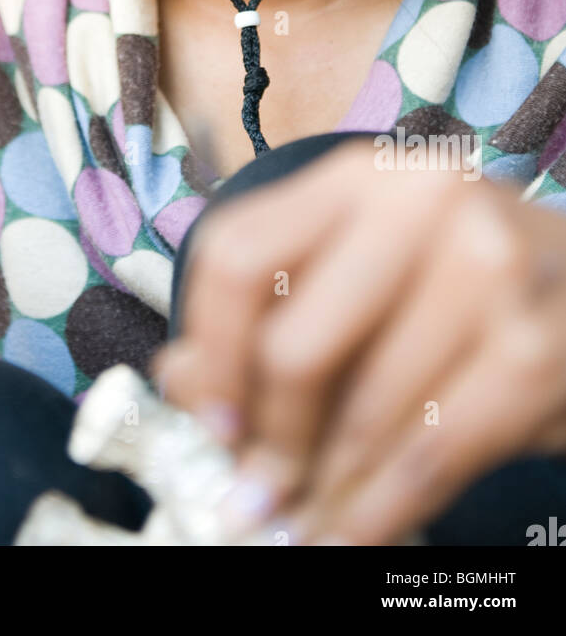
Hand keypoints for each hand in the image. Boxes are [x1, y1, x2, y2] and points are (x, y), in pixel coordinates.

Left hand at [152, 136, 565, 544]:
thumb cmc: (466, 281)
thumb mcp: (369, 269)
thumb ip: (277, 311)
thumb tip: (178, 380)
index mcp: (358, 175)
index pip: (234, 252)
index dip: (207, 347)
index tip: (206, 414)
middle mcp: (418, 201)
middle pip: (292, 342)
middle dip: (265, 439)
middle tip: (250, 492)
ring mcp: (484, 268)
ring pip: (361, 414)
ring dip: (322, 489)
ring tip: (298, 523)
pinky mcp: (531, 346)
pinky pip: (428, 454)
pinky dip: (380, 510)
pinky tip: (354, 534)